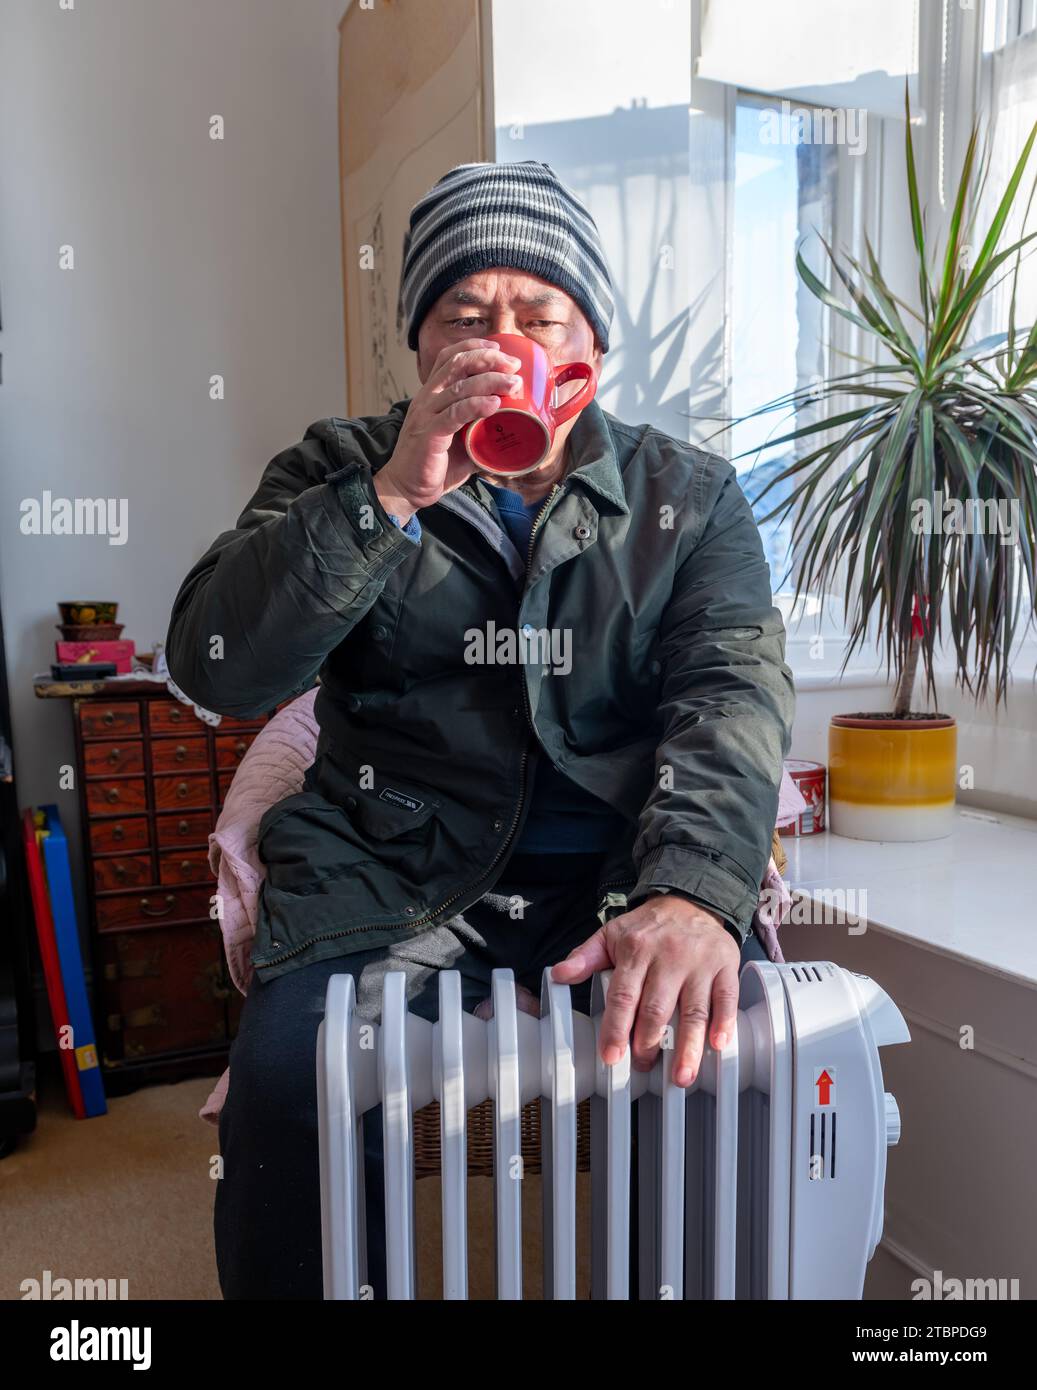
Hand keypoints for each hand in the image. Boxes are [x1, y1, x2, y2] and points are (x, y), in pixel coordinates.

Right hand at [373, 338, 524, 521]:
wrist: (406, 489)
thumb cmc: (434, 465)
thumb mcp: (461, 441)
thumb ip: (481, 430)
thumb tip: (513, 431)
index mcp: (432, 394)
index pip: (449, 357)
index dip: (474, 348)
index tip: (499, 350)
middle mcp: (427, 399)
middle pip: (457, 364)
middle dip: (488, 359)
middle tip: (513, 366)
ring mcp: (426, 415)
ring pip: (460, 387)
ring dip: (490, 381)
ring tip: (514, 384)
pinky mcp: (429, 434)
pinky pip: (454, 414)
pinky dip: (476, 405)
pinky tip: (494, 404)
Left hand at [551, 894, 739, 1086]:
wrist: (691, 899)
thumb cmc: (648, 926)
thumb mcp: (611, 934)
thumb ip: (585, 957)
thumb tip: (558, 974)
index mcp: (637, 950)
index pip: (624, 996)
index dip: (616, 1029)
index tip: (611, 1056)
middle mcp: (669, 957)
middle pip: (657, 1008)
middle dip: (649, 1044)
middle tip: (644, 1068)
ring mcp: (699, 963)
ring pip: (693, 1010)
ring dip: (687, 1047)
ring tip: (681, 1077)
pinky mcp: (725, 966)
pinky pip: (726, 997)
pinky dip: (724, 1022)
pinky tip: (719, 1045)